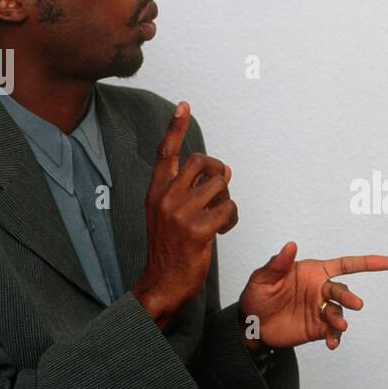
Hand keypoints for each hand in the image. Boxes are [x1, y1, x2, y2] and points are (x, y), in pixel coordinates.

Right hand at [133, 101, 238, 328]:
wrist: (162, 282)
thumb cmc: (170, 248)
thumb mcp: (167, 214)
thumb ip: (187, 191)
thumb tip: (221, 170)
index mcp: (156, 191)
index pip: (166, 153)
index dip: (175, 128)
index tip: (184, 105)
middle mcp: (165, 197)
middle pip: (203, 163)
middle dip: (218, 172)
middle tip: (220, 190)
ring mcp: (181, 213)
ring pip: (220, 186)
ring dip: (227, 200)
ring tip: (219, 217)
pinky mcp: (198, 229)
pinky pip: (229, 209)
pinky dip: (231, 219)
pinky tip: (222, 231)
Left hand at [238, 242, 387, 350]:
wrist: (251, 326)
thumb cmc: (257, 295)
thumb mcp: (262, 278)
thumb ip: (278, 264)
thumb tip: (291, 245)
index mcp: (313, 272)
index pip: (345, 265)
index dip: (367, 263)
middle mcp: (321, 290)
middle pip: (343, 292)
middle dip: (350, 297)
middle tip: (356, 305)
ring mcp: (320, 310)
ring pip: (338, 313)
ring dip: (340, 319)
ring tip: (337, 327)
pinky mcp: (317, 329)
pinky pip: (332, 332)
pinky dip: (335, 337)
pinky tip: (331, 343)